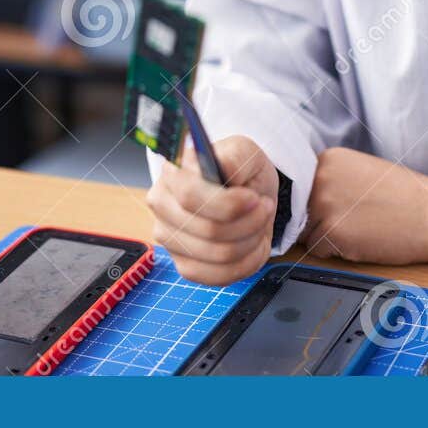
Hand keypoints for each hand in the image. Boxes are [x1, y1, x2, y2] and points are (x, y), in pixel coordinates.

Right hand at [147, 135, 277, 284]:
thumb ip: (232, 157)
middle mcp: (162, 206)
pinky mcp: (184, 264)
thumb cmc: (240, 171)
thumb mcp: (243, 151)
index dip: (228, 204)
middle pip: (209, 230)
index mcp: (172, 173)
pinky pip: (219, 276)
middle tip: (264, 206)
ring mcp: (170, 239)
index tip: (254, 198)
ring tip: (259, 221)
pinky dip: (246, 262)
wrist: (245, 192)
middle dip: (249, 222)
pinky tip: (252, 243)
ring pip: (219, 255)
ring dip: (252, 240)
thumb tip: (221, 169)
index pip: (190, 196)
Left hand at [305, 147, 427, 266]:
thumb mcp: (361, 170)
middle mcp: (320, 178)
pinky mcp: (331, 232)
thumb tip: (306, 198)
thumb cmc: (403, 195)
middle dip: (320, 220)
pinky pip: (317, 250)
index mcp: (328, 159)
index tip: (338, 207)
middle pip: (301, 210)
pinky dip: (334, 252)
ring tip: (359, 229)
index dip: (317, 202)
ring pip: (306, 232)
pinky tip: (359, 241)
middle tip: (353, 220)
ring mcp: (324, 204)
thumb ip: (332, 179)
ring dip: (327, 237)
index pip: (302, 187)